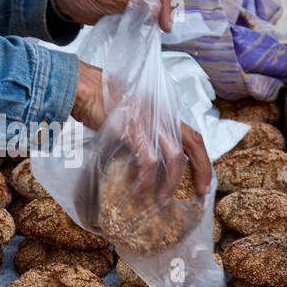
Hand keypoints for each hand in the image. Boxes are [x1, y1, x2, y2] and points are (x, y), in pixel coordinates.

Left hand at [53, 0, 175, 31]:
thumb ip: (136, 4)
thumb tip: (156, 12)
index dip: (166, 6)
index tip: (165, 26)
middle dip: (162, 12)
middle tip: (161, 31)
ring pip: (154, 3)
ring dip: (155, 17)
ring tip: (155, 31)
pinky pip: (144, 9)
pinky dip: (146, 19)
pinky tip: (145, 29)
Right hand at [71, 62, 212, 194]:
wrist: (83, 87)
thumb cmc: (101, 101)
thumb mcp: (132, 113)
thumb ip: (144, 130)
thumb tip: (147, 156)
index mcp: (163, 112)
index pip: (192, 135)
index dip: (203, 158)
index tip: (204, 180)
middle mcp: (161, 115)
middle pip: (192, 143)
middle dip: (202, 170)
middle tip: (201, 191)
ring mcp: (149, 121)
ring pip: (173, 156)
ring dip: (171, 182)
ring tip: (161, 198)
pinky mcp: (133, 130)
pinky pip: (147, 161)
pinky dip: (145, 180)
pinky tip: (137, 190)